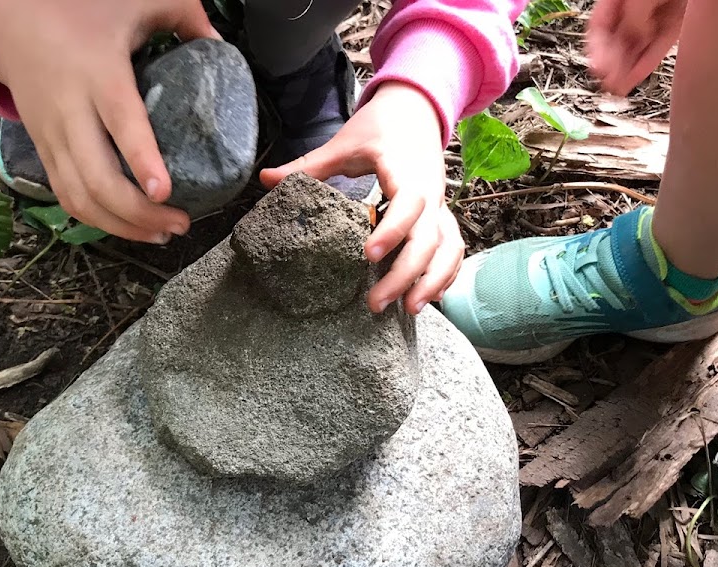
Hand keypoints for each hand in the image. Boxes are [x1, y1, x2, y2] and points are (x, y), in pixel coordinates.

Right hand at [0, 0, 220, 242]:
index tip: (164, 191)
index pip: (120, 123)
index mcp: (99, 74)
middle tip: (180, 223)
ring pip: (79, 197)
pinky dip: (97, 220)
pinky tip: (129, 228)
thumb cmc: (81, 12)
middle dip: (137, 212)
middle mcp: (71, 112)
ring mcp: (52, 137)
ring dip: (120, 226)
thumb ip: (183, 15)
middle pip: (96, 178)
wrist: (11, 26)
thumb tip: (221, 43)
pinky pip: (66, 197)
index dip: (141, 160)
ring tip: (160, 234)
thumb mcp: (134, 1)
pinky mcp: (43, 152)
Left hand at [260, 82, 463, 314]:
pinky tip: (430, 297)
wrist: (417, 106)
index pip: (409, 203)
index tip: (368, 255)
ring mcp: (440, 205)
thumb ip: (308, 166)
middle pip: (430, 239)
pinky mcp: (442, 214)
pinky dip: (447, 273)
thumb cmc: (380, 125)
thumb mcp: (344, 142)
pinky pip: (452, 248)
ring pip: (448, 248)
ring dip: (432, 280)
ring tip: (409, 309)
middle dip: (406, 274)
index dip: (393, 229)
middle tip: (375, 303)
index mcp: (406, 171)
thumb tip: (265, 179)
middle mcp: (430, 191)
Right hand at [587, 0, 686, 95]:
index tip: (599, 70)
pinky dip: (649, 61)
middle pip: (619, 39)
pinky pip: (661, 43)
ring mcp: (657, 12)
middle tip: (610, 84)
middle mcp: (636, 5)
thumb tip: (634, 38)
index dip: (597, 50)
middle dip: (614, 65)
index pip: (601, 25)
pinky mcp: (678, 18)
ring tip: (620, 88)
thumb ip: (633, 18)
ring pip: (639, 45)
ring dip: (629, 69)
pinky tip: (637, 76)